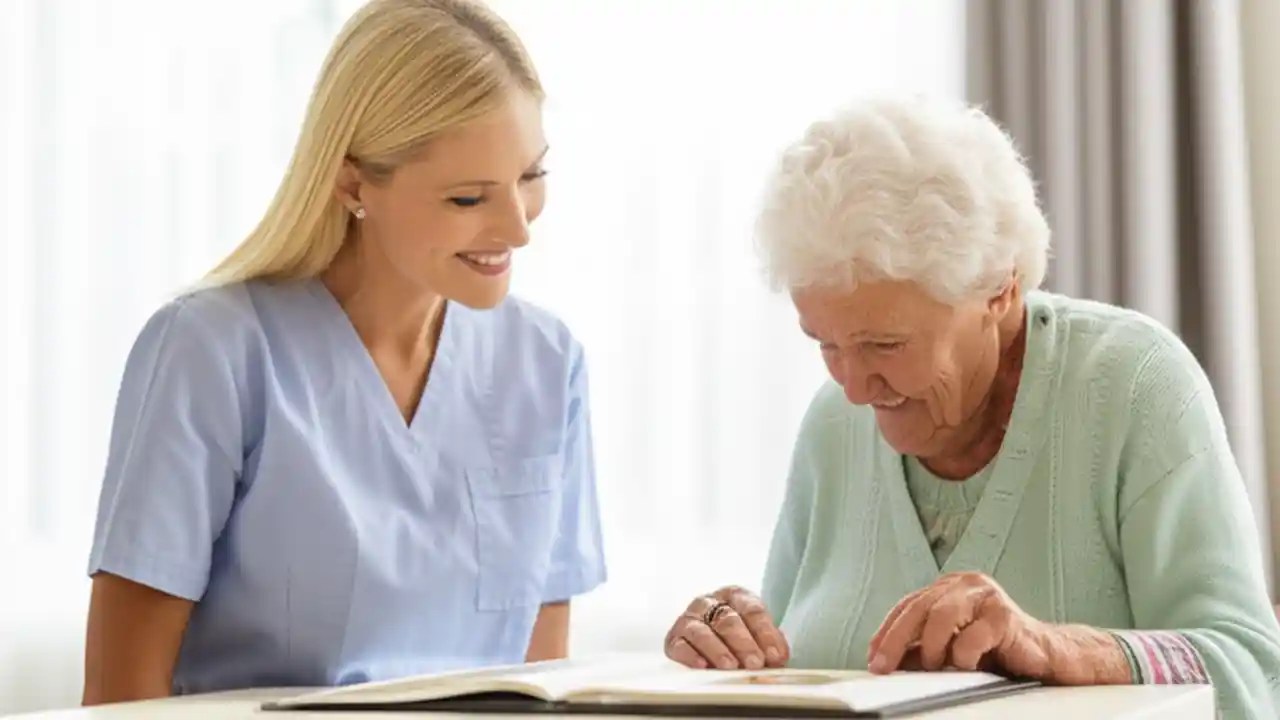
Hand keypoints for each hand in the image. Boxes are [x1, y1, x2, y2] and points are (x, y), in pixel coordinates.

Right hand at [664, 586, 790, 669]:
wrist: (710, 637)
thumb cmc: (740, 636)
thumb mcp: (758, 634)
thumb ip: (769, 644)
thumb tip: (777, 659)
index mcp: (735, 595)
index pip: (752, 610)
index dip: (765, 633)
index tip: (775, 656)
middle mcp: (709, 603)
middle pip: (727, 620)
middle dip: (743, 643)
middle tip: (755, 663)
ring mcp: (689, 619)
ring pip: (702, 631)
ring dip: (718, 650)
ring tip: (730, 666)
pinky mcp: (673, 638)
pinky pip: (680, 645)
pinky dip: (691, 656)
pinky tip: (703, 666)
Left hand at [867, 572, 1053, 679]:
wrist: (1049, 658)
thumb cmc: (1001, 652)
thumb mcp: (953, 648)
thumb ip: (924, 647)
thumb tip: (888, 660)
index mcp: (951, 588)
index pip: (908, 605)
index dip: (887, 632)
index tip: (874, 658)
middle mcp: (966, 584)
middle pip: (919, 607)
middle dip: (895, 640)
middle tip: (883, 666)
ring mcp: (986, 595)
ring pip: (941, 615)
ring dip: (933, 648)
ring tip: (938, 666)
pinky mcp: (1005, 614)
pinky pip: (971, 636)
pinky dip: (964, 656)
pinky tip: (970, 665)